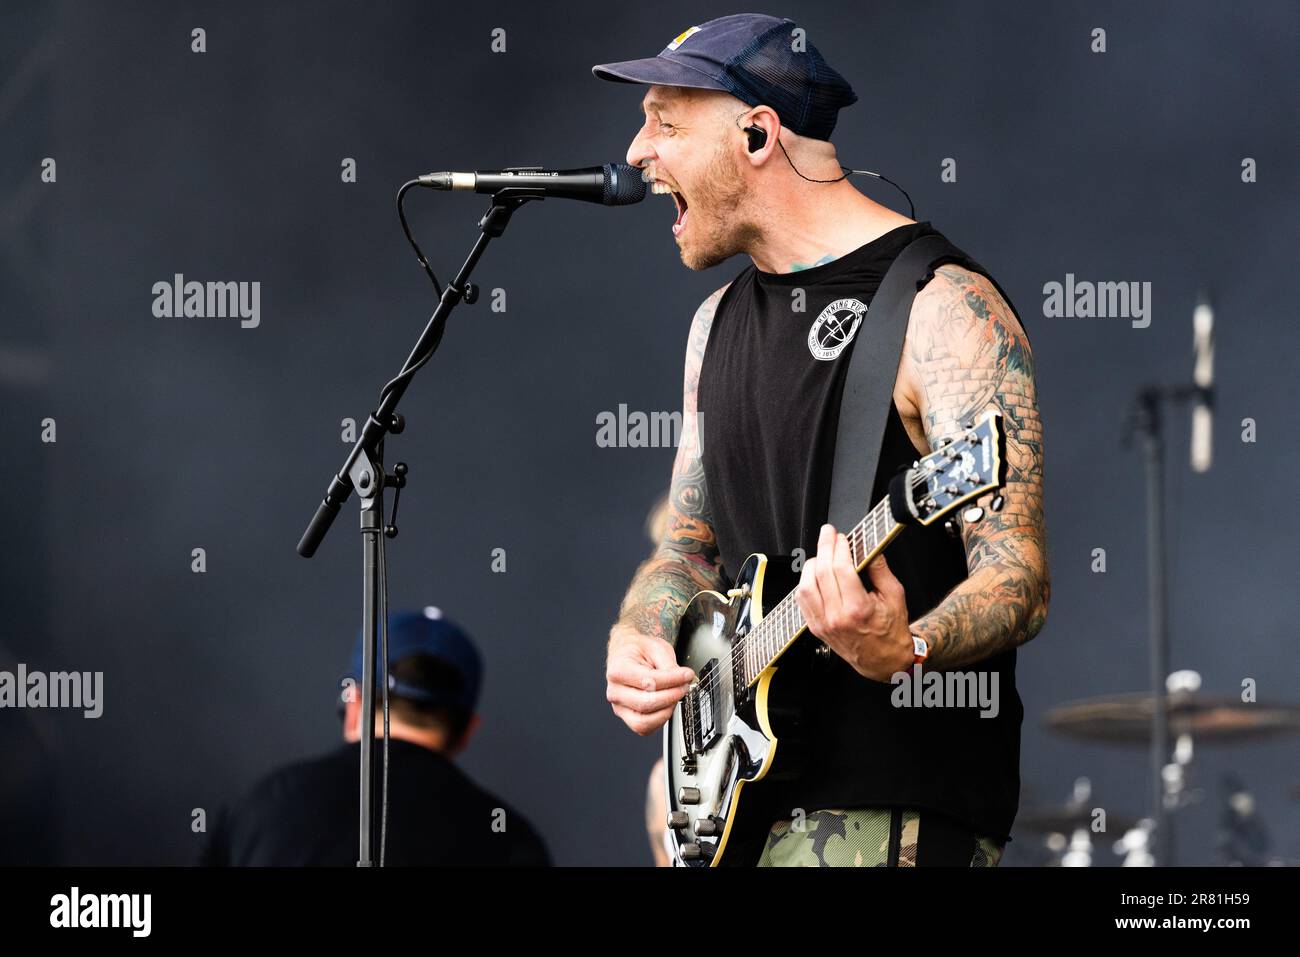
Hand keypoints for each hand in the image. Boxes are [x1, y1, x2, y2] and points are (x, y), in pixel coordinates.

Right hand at [606, 624, 695, 735]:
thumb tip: (683, 680)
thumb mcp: (656, 648)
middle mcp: (615, 691)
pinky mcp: (628, 717)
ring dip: (666, 711)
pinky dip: (661, 720)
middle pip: (646, 704)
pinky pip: (645, 728)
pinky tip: (667, 705)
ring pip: (644, 722)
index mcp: (618, 671)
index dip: (672, 680)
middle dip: (671, 696)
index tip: (687, 675)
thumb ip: (669, 666)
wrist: (627, 653)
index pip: (648, 681)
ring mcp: (620, 707)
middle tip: (684, 686)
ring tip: (676, 696)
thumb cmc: (639, 651)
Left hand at [794, 523, 913, 681]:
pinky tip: (815, 573)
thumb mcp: (895, 596)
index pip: (840, 569)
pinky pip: (802, 600)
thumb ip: (880, 569)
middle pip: (821, 573)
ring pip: (805, 586)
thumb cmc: (890, 631)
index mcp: (857, 609)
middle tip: (828, 534)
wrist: (884, 660)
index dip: (839, 548)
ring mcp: (822, 624)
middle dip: (824, 547)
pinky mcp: (815, 627)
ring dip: (812, 564)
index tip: (842, 537)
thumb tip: (870, 546)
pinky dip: (805, 582)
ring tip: (823, 554)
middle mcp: (836, 617)